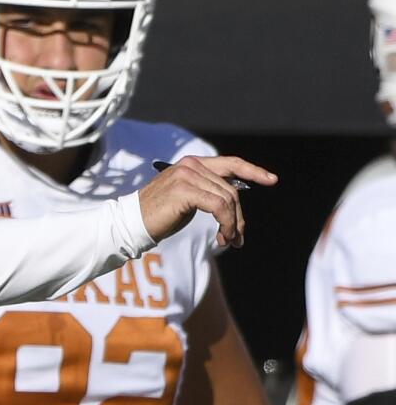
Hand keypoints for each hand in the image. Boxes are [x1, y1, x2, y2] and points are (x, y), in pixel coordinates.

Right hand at [138, 156, 276, 248]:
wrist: (133, 224)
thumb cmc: (159, 215)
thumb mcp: (187, 198)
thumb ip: (208, 191)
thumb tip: (235, 202)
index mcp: (192, 163)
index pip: (230, 163)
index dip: (253, 171)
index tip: (272, 180)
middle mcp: (191, 165)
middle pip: (231, 190)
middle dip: (239, 217)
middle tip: (238, 239)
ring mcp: (187, 175)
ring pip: (228, 201)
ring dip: (233, 225)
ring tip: (227, 241)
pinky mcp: (185, 190)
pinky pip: (219, 208)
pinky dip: (226, 224)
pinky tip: (222, 237)